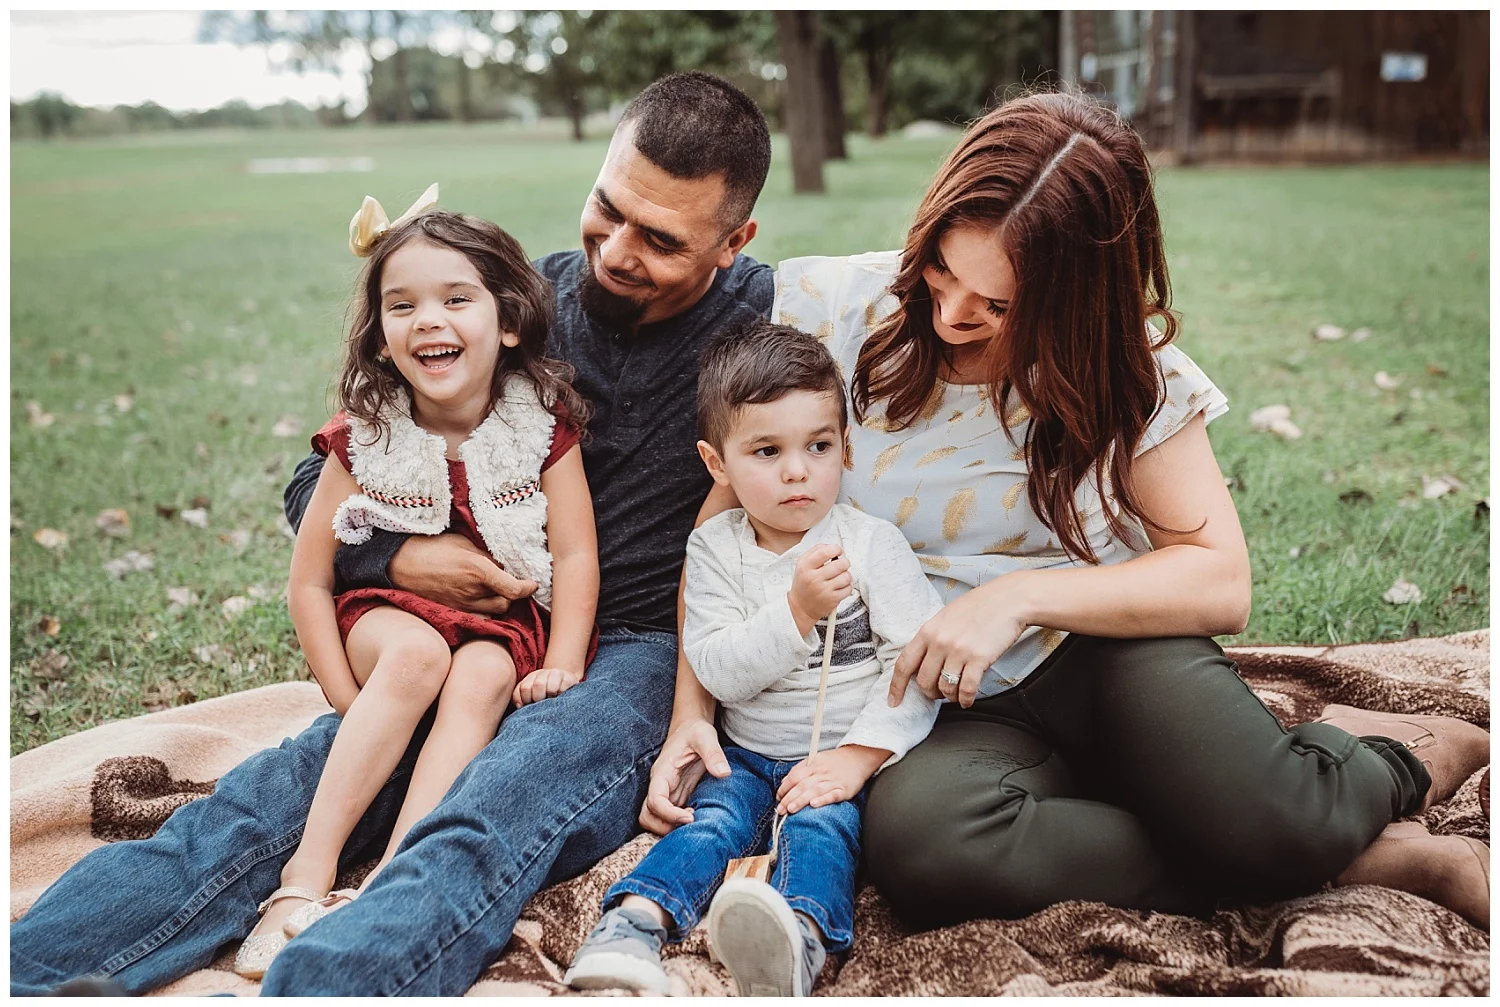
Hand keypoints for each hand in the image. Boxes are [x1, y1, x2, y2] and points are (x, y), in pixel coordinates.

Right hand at [388, 533, 537, 615]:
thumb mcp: (463, 542)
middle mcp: (472, 592)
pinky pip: (476, 618)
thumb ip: (485, 557)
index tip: (532, 584)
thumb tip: (503, 566)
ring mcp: (461, 605)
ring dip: (498, 603)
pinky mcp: (450, 612)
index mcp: (478, 570)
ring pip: (493, 612)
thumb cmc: (430, 546)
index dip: (528, 588)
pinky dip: (483, 611)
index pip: (514, 589)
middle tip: (510, 582)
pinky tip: (479, 600)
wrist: (398, 563)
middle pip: (506, 603)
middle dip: (512, 594)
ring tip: (494, 591)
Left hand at [511, 666, 582, 706]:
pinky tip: (561, 697)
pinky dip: (561, 695)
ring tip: (552, 701)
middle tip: (542, 703)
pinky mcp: (570, 679)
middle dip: (539, 698)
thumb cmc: (544, 695)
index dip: (526, 700)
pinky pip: (563, 688)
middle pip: (538, 684)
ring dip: (551, 697)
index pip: (524, 688)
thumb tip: (520, 705)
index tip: (531, 704)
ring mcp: (557, 674)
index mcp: (532, 677)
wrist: (565, 685)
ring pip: (551, 687)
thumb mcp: (529, 695)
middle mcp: (543, 673)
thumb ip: (519, 697)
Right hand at [639, 718, 730, 834]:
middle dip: (664, 826)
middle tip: (690, 822)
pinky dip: (678, 824)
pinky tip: (697, 818)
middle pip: (647, 816)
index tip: (690, 817)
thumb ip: (713, 754)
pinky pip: (669, 817)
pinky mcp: (676, 796)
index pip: (654, 801)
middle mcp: (660, 786)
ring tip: (694, 821)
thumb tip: (723, 773)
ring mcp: (667, 792)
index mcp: (662, 773)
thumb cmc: (695, 730)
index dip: (669, 814)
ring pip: (655, 819)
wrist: (691, 727)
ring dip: (669, 827)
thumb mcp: (705, 736)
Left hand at [775, 745, 886, 814]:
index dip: (785, 787)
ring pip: (814, 790)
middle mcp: (822, 772)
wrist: (860, 756)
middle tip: (780, 810)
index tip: (778, 797)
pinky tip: (814, 805)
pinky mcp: (845, 789)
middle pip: (802, 785)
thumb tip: (785, 782)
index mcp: (813, 764)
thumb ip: (801, 770)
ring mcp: (833, 781)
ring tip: (790, 809)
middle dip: (789, 798)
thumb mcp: (817, 759)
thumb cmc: (836, 761)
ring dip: (801, 800)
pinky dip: (823, 800)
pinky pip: (833, 795)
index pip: (795, 776)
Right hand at [787, 545, 851, 633]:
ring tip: (839, 577)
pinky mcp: (832, 600)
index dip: (836, 549)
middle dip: (844, 562)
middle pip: (841, 564)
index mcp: (805, 566)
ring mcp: (823, 590)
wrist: (801, 606)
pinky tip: (839, 587)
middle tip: (840, 565)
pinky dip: (846, 586)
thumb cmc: (804, 583)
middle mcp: (814, 578)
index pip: (826, 552)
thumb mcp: (802, 564)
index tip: (838, 551)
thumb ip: (816, 551)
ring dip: (846, 575)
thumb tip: (833, 546)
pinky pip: (848, 588)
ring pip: (847, 576)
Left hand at [890, 579, 1029, 708]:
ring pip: (945, 688)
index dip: (896, 686)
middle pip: (923, 681)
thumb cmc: (979, 607)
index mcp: (928, 631)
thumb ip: (932, 637)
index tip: (894, 701)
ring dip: (949, 697)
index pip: (904, 664)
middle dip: (930, 693)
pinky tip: (967, 699)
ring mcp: (958, 651)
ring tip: (956, 694)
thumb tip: (922, 661)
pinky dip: (965, 699)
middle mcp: (940, 642)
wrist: (1008, 600)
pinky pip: (966, 689)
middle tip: (938, 694)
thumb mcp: (945, 617)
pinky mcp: (978, 659)